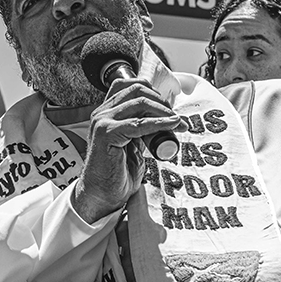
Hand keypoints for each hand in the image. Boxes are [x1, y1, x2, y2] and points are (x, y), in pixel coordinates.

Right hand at [72, 77, 183, 222]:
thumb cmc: (117, 173)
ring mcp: (102, 122)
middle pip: (137, 90)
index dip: (154, 93)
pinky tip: (172, 126)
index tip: (169, 108)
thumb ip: (142, 128)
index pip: (131, 85)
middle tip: (176, 119)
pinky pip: (138, 124)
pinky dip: (158, 123)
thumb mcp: (133, 143)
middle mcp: (102, 113)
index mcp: (107, 112)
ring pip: (139, 103)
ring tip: (178, 124)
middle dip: (162, 102)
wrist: (102, 196)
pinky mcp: (106, 134)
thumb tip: (166, 118)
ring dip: (164, 112)